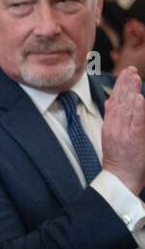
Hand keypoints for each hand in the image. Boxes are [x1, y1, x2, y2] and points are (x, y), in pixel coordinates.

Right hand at [102, 66, 144, 194]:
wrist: (120, 177)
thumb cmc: (118, 158)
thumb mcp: (110, 136)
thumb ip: (111, 117)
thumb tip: (110, 101)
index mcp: (110, 126)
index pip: (114, 102)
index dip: (120, 86)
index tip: (126, 73)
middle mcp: (115, 127)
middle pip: (120, 102)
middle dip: (126, 85)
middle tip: (130, 70)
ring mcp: (125, 133)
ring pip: (128, 109)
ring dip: (131, 92)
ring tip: (134, 78)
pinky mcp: (135, 139)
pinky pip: (137, 123)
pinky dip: (137, 111)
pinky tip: (140, 99)